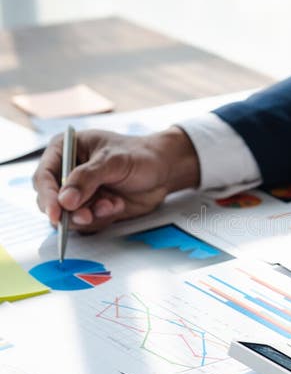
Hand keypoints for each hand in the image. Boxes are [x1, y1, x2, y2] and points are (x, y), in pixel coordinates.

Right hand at [33, 127, 199, 232]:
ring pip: (69, 216)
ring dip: (90, 215)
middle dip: (70, 211)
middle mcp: (68, 173)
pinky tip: (117, 205)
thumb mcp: (113, 161)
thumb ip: (87, 179)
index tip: (56, 211)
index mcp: (65, 150)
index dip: (48, 196)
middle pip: (51, 201)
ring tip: (112, 204)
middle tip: (88, 215)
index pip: (44, 176)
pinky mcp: (92, 208)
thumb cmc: (139, 155)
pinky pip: (87, 223)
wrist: (164, 170)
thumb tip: (65, 200)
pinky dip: (101, 218)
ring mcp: (80, 193)